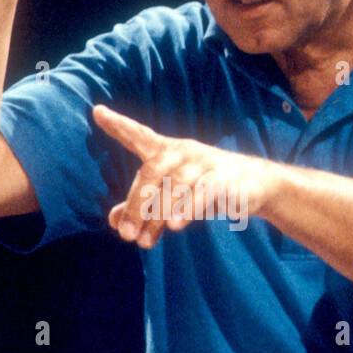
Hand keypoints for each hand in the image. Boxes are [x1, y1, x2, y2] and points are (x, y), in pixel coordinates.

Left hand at [93, 105, 277, 247]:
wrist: (256, 185)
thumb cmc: (206, 187)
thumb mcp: (172, 196)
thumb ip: (142, 206)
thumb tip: (113, 222)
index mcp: (168, 151)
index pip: (140, 136)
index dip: (119, 125)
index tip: (97, 112)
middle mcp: (184, 152)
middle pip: (152, 171)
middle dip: (137, 204)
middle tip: (125, 234)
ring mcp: (206, 164)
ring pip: (175, 186)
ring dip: (158, 215)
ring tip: (145, 241)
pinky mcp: (225, 180)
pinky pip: (204, 193)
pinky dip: (188, 209)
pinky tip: (175, 227)